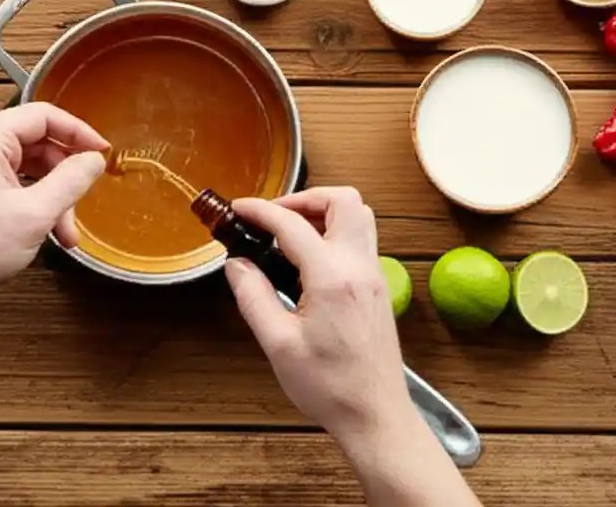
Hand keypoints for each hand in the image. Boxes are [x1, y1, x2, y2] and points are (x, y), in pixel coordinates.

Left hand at [0, 102, 108, 305]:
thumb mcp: (37, 213)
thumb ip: (71, 180)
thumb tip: (95, 159)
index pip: (42, 115)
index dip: (77, 131)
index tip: (102, 153)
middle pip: (34, 142)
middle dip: (64, 176)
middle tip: (83, 203)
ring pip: (23, 168)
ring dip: (51, 196)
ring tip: (66, 234)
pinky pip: (6, 183)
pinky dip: (30, 202)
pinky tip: (45, 231)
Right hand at [225, 187, 409, 445]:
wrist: (375, 415)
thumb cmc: (330, 387)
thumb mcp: (277, 344)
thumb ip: (253, 297)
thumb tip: (236, 265)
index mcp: (332, 278)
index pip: (293, 225)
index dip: (261, 210)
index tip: (239, 209)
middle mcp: (359, 268)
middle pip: (343, 201)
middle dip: (304, 198)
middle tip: (273, 217)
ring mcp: (375, 276)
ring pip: (359, 216)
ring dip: (324, 212)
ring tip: (290, 233)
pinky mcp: (379, 289)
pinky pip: (361, 240)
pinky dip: (335, 233)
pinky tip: (309, 259)